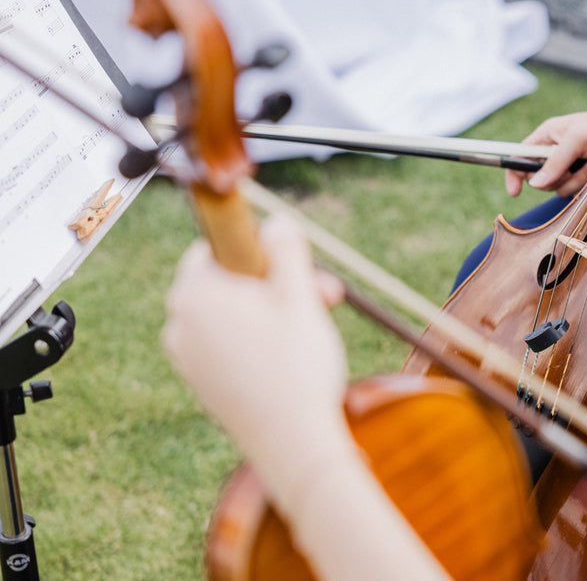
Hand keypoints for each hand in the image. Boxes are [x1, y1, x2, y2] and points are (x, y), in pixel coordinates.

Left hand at [162, 215, 350, 505]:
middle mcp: (180, 323)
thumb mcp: (300, 296)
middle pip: (227, 282)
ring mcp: (188, 357)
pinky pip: (227, 345)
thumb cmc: (297, 367)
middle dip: (276, 283)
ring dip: (272, 312)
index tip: (297, 267)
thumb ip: (287, 250)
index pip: (215, 247)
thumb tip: (276, 221)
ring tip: (315, 328)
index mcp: (195, 293)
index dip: (261, 250)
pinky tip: (293, 357)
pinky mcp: (202, 383)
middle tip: (326, 296)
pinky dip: (257, 341)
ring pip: (230, 314)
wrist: (292, 445)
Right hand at [505, 104, 586, 196]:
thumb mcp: (577, 139)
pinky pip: (575, 192)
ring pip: (559, 189)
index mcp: (546, 137)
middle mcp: (554, 153)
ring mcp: (569, 167)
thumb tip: (534, 184)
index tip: (515, 192)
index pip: (520, 157)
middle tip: (574, 166)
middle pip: (539, 179)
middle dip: (557, 177)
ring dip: (577, 180)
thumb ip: (555, 161)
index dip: (514, 174)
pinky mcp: (583, 178)